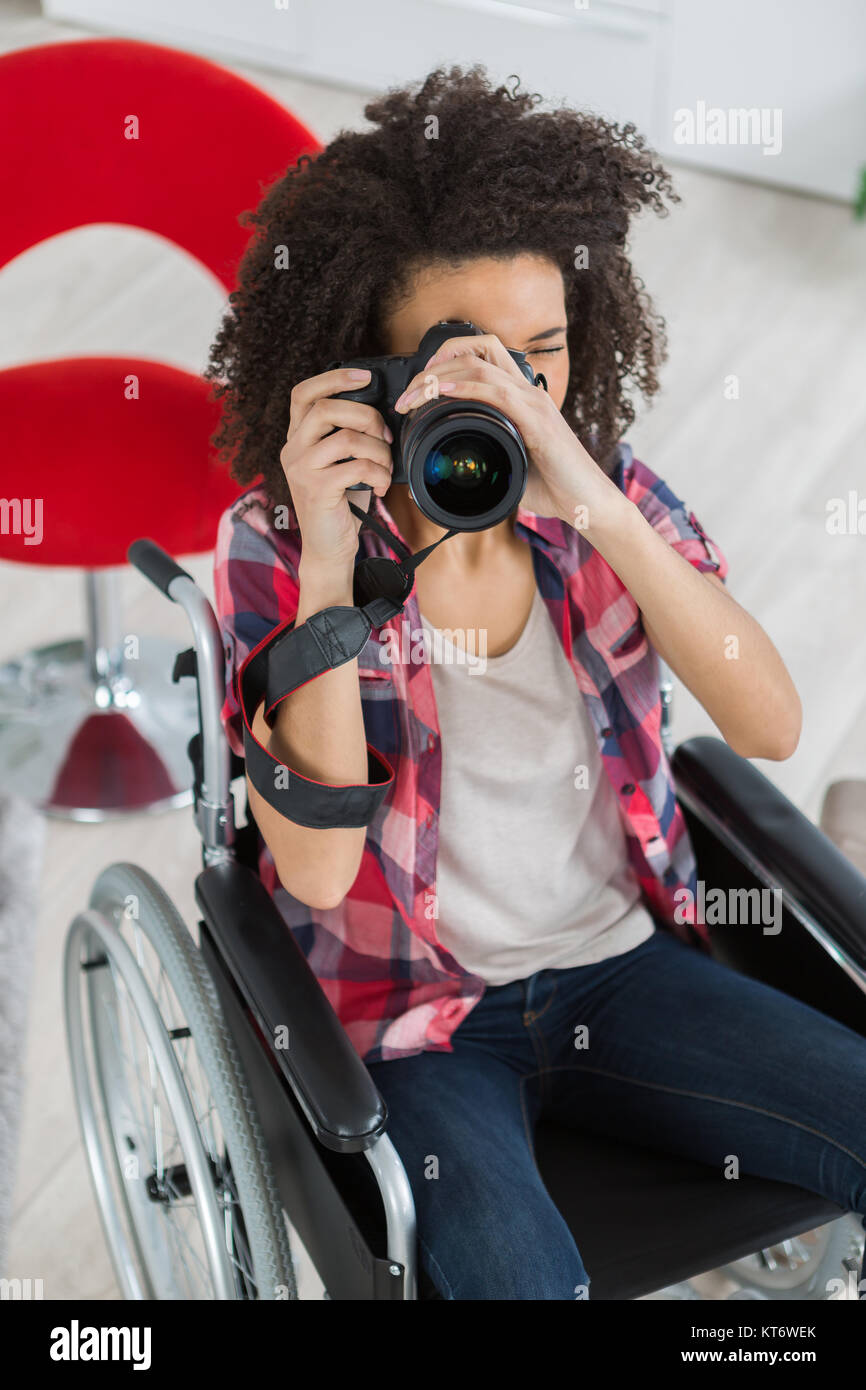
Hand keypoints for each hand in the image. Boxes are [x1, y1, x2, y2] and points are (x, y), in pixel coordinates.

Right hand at [280, 367, 393, 571]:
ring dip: (378, 450)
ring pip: (347, 437)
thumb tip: (383, 413)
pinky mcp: (315, 490)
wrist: (329, 548)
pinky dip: (377, 473)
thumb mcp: (342, 463)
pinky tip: (379, 485)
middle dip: (367, 417)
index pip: (304, 394)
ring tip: (384, 467)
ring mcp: (301, 469)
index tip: (364, 376)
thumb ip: (350, 436)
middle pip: (327, 409)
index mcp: (297, 438)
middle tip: (385, 437)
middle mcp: (292, 450)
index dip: (334, 378)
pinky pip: (356, 467)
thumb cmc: (341, 503)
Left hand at [393, 333, 626, 536]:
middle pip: (478, 347)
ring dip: (438, 377)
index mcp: (521, 398)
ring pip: (480, 364)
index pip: (482, 355)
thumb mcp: (510, 466)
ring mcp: (533, 402)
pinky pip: (496, 392)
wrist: (589, 504)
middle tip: (408, 393)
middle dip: (435, 363)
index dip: (446, 359)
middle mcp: (527, 392)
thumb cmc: (554, 487)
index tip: (419, 386)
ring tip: (414, 397)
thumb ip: (487, 458)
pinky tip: (442, 392)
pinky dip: (464, 387)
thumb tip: (455, 468)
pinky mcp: (538, 420)